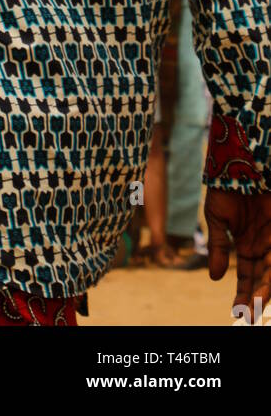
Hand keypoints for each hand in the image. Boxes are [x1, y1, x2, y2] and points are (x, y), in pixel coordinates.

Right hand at [205, 187, 270, 322]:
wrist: (236, 164)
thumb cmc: (225, 189)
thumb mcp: (216, 219)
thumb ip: (217, 246)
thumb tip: (214, 277)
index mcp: (246, 244)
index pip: (246, 275)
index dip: (242, 293)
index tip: (237, 311)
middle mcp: (261, 246)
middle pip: (260, 278)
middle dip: (254, 298)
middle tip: (248, 316)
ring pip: (270, 272)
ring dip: (264, 290)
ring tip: (256, 306)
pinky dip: (270, 276)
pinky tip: (263, 289)